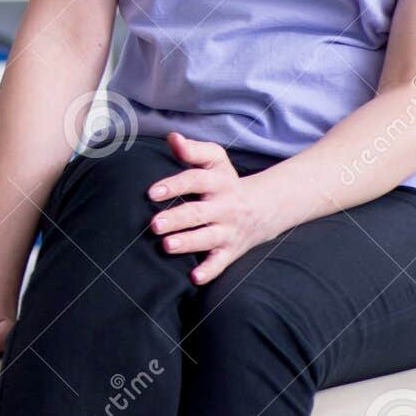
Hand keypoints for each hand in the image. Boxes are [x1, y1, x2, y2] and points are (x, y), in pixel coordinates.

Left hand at [146, 130, 281, 285]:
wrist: (262, 208)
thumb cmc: (226, 181)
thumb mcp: (215, 160)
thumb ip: (193, 149)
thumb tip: (172, 137)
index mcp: (218, 181)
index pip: (196, 180)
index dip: (174, 185)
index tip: (152, 192)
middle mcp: (224, 206)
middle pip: (198, 212)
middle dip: (176, 219)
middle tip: (154, 224)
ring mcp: (228, 230)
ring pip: (207, 238)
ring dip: (187, 242)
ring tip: (167, 246)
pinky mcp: (231, 250)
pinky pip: (221, 262)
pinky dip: (210, 271)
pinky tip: (195, 278)